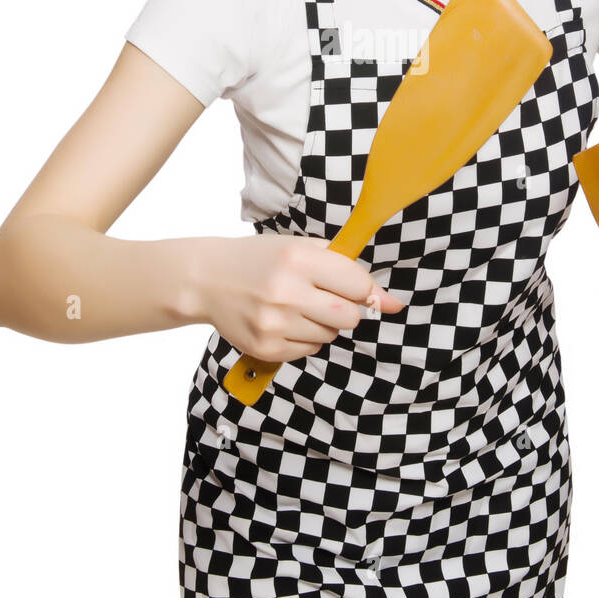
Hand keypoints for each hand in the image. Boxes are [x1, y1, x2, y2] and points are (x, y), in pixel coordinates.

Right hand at [197, 233, 405, 363]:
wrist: (208, 280)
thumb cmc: (260, 260)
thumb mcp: (298, 247)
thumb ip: (344, 266)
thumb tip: (390, 302)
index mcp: (298, 259)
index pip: (358, 285)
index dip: (369, 292)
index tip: (374, 296)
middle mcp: (286, 292)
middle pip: (350, 317)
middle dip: (348, 310)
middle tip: (327, 299)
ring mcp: (275, 323)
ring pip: (331, 336)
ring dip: (324, 324)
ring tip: (299, 307)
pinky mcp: (266, 347)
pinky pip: (310, 350)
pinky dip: (305, 338)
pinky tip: (285, 321)